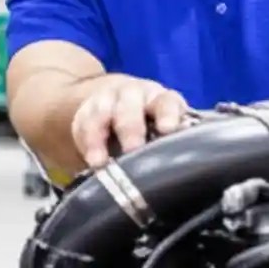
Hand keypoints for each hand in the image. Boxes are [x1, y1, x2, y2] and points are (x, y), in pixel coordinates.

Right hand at [71, 75, 188, 169]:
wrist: (120, 104)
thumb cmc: (153, 128)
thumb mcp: (167, 131)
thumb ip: (175, 144)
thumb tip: (186, 172)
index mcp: (161, 100)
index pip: (166, 103)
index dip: (167, 115)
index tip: (168, 130)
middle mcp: (134, 95)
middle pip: (129, 107)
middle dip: (130, 129)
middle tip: (132, 150)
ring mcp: (107, 100)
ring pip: (101, 112)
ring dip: (99, 138)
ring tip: (100, 163)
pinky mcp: (87, 111)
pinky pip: (82, 123)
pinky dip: (86, 143)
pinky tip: (92, 160)